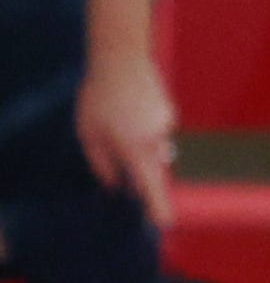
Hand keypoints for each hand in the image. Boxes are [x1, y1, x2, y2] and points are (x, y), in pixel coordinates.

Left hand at [76, 49, 174, 222]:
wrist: (122, 58)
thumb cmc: (99, 98)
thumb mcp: (89, 134)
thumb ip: (101, 163)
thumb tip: (113, 184)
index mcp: (136, 148)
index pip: (150, 185)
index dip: (157, 205)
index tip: (165, 223)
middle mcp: (157, 139)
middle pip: (150, 164)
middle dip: (136, 164)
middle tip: (114, 140)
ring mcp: (166, 123)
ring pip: (152, 145)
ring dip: (136, 141)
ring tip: (115, 116)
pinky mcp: (167, 111)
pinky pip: (155, 128)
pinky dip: (142, 125)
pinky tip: (127, 106)